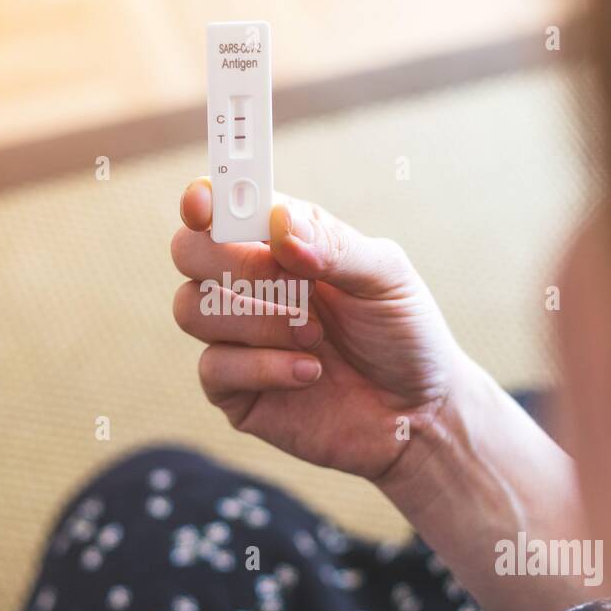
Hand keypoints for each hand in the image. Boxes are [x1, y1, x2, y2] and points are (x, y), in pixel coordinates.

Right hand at [170, 177, 470, 484]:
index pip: (223, 206)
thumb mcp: (385, 276)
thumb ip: (333, 245)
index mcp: (282, 242)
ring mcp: (237, 338)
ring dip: (258, 320)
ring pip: (192, 309)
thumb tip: (277, 222)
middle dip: (236, 264)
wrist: (421, 412)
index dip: (205, 199)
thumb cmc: (404, 333)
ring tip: (315, 335)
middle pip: (189, 252)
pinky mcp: (235, 390)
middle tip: (293, 284)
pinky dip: (265, 366)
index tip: (205, 205)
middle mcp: (249, 284)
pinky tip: (309, 372)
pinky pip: (213, 366)